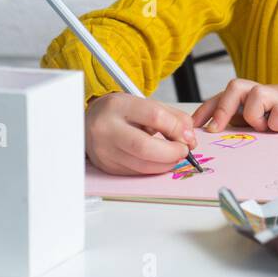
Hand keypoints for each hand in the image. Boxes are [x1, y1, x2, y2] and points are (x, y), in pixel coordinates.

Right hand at [85, 92, 199, 175]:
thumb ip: (171, 116)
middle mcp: (107, 129)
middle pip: (145, 147)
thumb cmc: (120, 113)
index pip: (154, 117)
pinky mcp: (107, 167)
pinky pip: (136, 172)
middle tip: (184, 151)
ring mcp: (105, 151)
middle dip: (172, 152)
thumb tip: (189, 137)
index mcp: (118, 106)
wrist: (88, 123)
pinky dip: (153, 169)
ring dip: (166, 164)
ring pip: (142, 165)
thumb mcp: (143, 104)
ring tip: (174, 156)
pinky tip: (158, 161)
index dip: (176, 128)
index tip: (187, 135)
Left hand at [191, 72, 277, 133]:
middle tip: (215, 130)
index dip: (207, 108)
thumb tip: (225, 131)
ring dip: (254, 115)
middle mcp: (272, 93)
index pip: (228, 95)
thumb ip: (257, 120)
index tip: (193, 125)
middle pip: (236, 87)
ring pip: (256, 95)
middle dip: (221, 107)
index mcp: (264, 96)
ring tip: (267, 129)